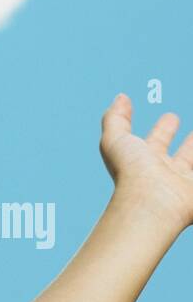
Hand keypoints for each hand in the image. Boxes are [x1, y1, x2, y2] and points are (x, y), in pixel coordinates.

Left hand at [100, 93, 192, 233]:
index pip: (158, 139)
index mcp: (147, 160)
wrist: (151, 204)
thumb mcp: (114, 140)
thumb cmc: (130, 172)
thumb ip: (116, 118)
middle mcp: (167, 173)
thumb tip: (121, 97)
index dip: (165, 128)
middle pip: (183, 155)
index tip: (172, 117)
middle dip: (190, 144)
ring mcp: (184, 184)